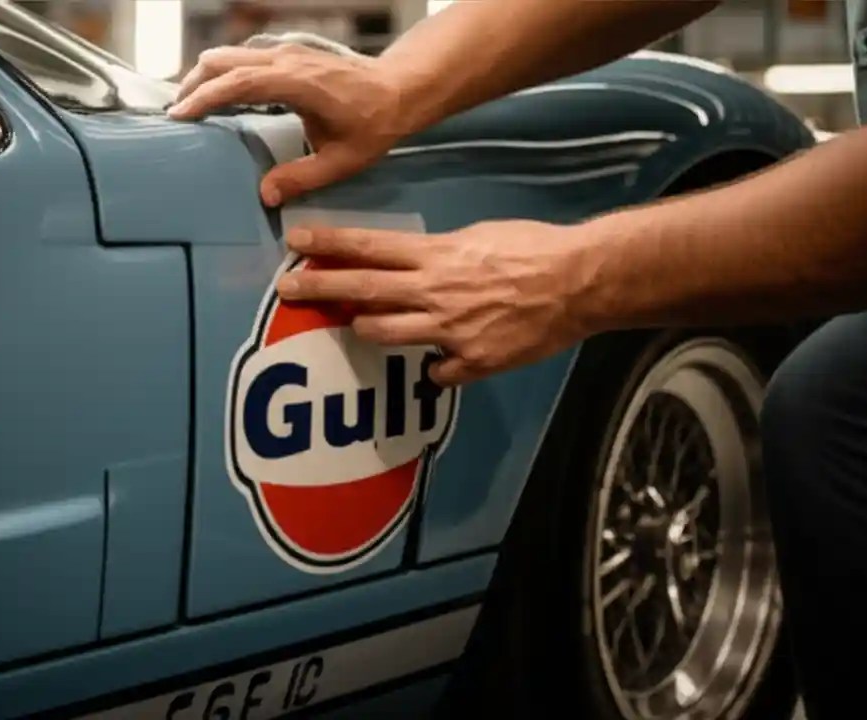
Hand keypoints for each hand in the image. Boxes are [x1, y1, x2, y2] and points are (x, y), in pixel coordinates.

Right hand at [168, 43, 409, 205]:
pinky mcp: (288, 53)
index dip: (204, 97)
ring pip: (230, 54)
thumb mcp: (341, 161)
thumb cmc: (373, 125)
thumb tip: (265, 196)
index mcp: (296, 82)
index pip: (237, 83)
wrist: (399, 89)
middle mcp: (286, 59)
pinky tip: (219, 96)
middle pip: (222, 60)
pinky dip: (223, 72)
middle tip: (176, 115)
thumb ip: (301, 178)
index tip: (178, 116)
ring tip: (190, 106)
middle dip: (193, 84)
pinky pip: (244, 57)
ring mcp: (286, 52)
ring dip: (206, 76)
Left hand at [276, 222, 595, 384]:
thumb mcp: (478, 236)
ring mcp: (449, 331)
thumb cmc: (533, 248)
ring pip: (384, 334)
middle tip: (287, 289)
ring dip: (366, 328)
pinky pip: (436, 372)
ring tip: (358, 324)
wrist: (578, 282)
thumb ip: (439, 254)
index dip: (328, 245)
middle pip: (362, 290)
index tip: (295, 241)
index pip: (369, 247)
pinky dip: (435, 368)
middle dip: (319, 288)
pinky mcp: (471, 362)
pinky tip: (440, 363)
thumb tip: (415, 263)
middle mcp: (433, 291)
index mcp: (436, 255)